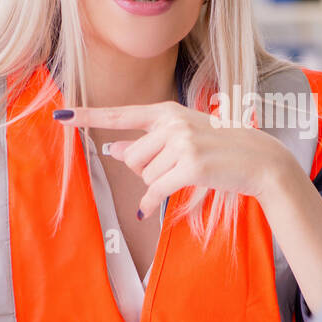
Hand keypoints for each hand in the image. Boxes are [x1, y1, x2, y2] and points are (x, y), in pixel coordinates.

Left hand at [54, 101, 293, 219]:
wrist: (259, 160)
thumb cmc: (220, 150)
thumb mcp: (183, 139)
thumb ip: (148, 143)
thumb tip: (112, 150)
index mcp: (168, 111)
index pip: (121, 115)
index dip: (88, 117)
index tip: (61, 116)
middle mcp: (172, 123)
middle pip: (131, 157)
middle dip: (144, 171)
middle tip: (172, 171)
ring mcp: (181, 143)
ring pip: (144, 175)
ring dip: (156, 185)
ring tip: (182, 178)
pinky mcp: (189, 166)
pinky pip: (154, 191)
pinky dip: (149, 204)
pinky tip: (148, 210)